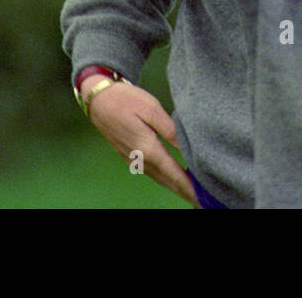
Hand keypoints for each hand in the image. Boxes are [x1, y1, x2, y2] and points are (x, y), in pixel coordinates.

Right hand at [84, 77, 198, 206]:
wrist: (98, 100)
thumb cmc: (126, 99)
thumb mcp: (151, 109)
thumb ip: (170, 130)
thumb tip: (187, 148)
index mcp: (147, 148)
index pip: (173, 173)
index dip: (188, 187)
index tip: (202, 197)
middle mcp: (139, 159)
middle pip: (167, 181)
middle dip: (185, 191)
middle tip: (202, 201)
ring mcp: (132, 160)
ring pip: (158, 179)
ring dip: (175, 187)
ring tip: (191, 193)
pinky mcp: (129, 156)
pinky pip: (151, 173)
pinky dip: (164, 180)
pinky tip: (172, 179)